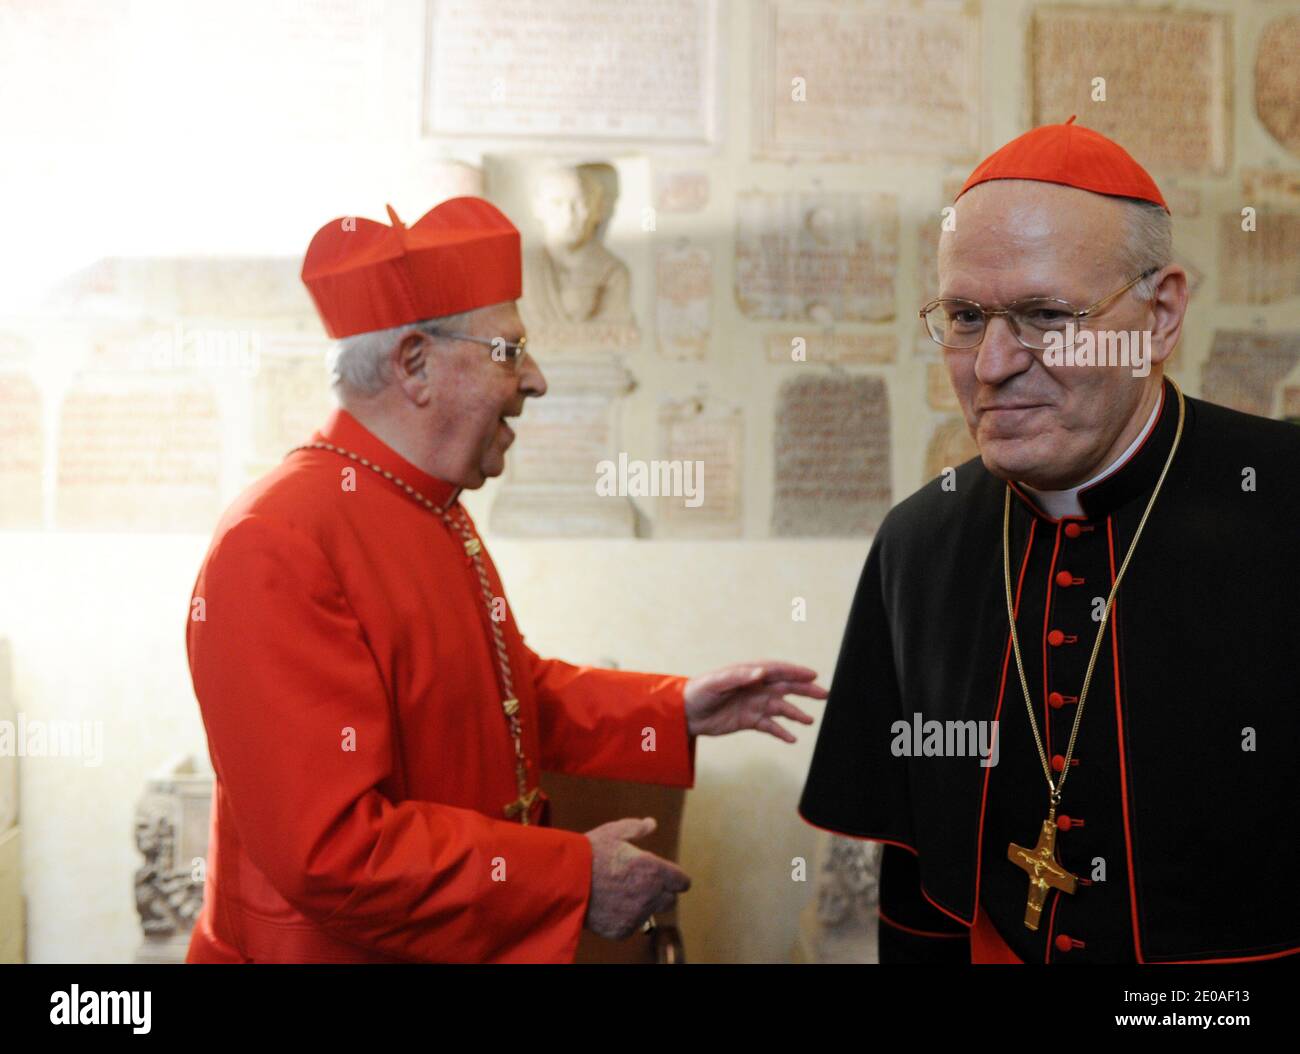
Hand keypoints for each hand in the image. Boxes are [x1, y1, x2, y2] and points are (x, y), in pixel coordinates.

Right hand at [584, 817, 690, 940]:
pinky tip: (609, 904)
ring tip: (620, 892)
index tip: (668, 876)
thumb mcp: (613, 832)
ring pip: (650, 913)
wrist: (563, 881)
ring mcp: (636, 915)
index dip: (676, 878)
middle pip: (670, 900)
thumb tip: (651, 823)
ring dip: (643, 904)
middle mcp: (649, 895)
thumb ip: (636, 828)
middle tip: (642, 883)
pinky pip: (632, 925)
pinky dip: (625, 917)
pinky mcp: (622, 930)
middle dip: (661, 892)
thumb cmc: (589, 853)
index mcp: (653, 870)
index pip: (682, 882)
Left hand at [683, 661, 824, 739]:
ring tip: (810, 720)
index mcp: (749, 674)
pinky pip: (770, 726)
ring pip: (781, 708)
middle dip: (805, 690)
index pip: (777, 671)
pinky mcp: (749, 721)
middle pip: (785, 688)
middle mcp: (755, 688)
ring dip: (796, 713)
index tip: (813, 674)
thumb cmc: (698, 692)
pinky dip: (781, 732)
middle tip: (824, 694)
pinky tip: (792, 738)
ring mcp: (753, 704)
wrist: (683, 714)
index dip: (796, 672)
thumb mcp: (717, 682)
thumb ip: (740, 677)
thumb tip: (762, 672)